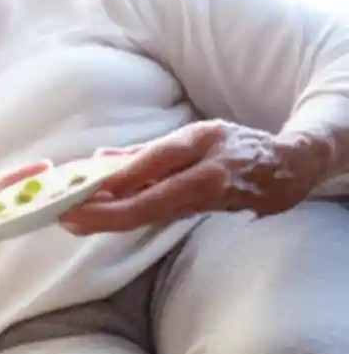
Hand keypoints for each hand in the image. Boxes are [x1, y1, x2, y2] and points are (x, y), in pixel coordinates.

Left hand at [60, 120, 331, 233]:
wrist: (287, 171)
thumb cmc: (235, 146)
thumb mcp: (196, 133)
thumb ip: (147, 151)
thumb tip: (100, 160)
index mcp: (203, 147)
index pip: (156, 162)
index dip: (119, 176)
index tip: (84, 184)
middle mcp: (206, 178)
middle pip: (149, 201)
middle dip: (104, 213)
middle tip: (66, 216)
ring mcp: (206, 200)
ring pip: (151, 214)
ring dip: (109, 219)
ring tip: (70, 219)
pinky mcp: (203, 213)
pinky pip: (159, 216)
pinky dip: (126, 217)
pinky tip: (97, 218)